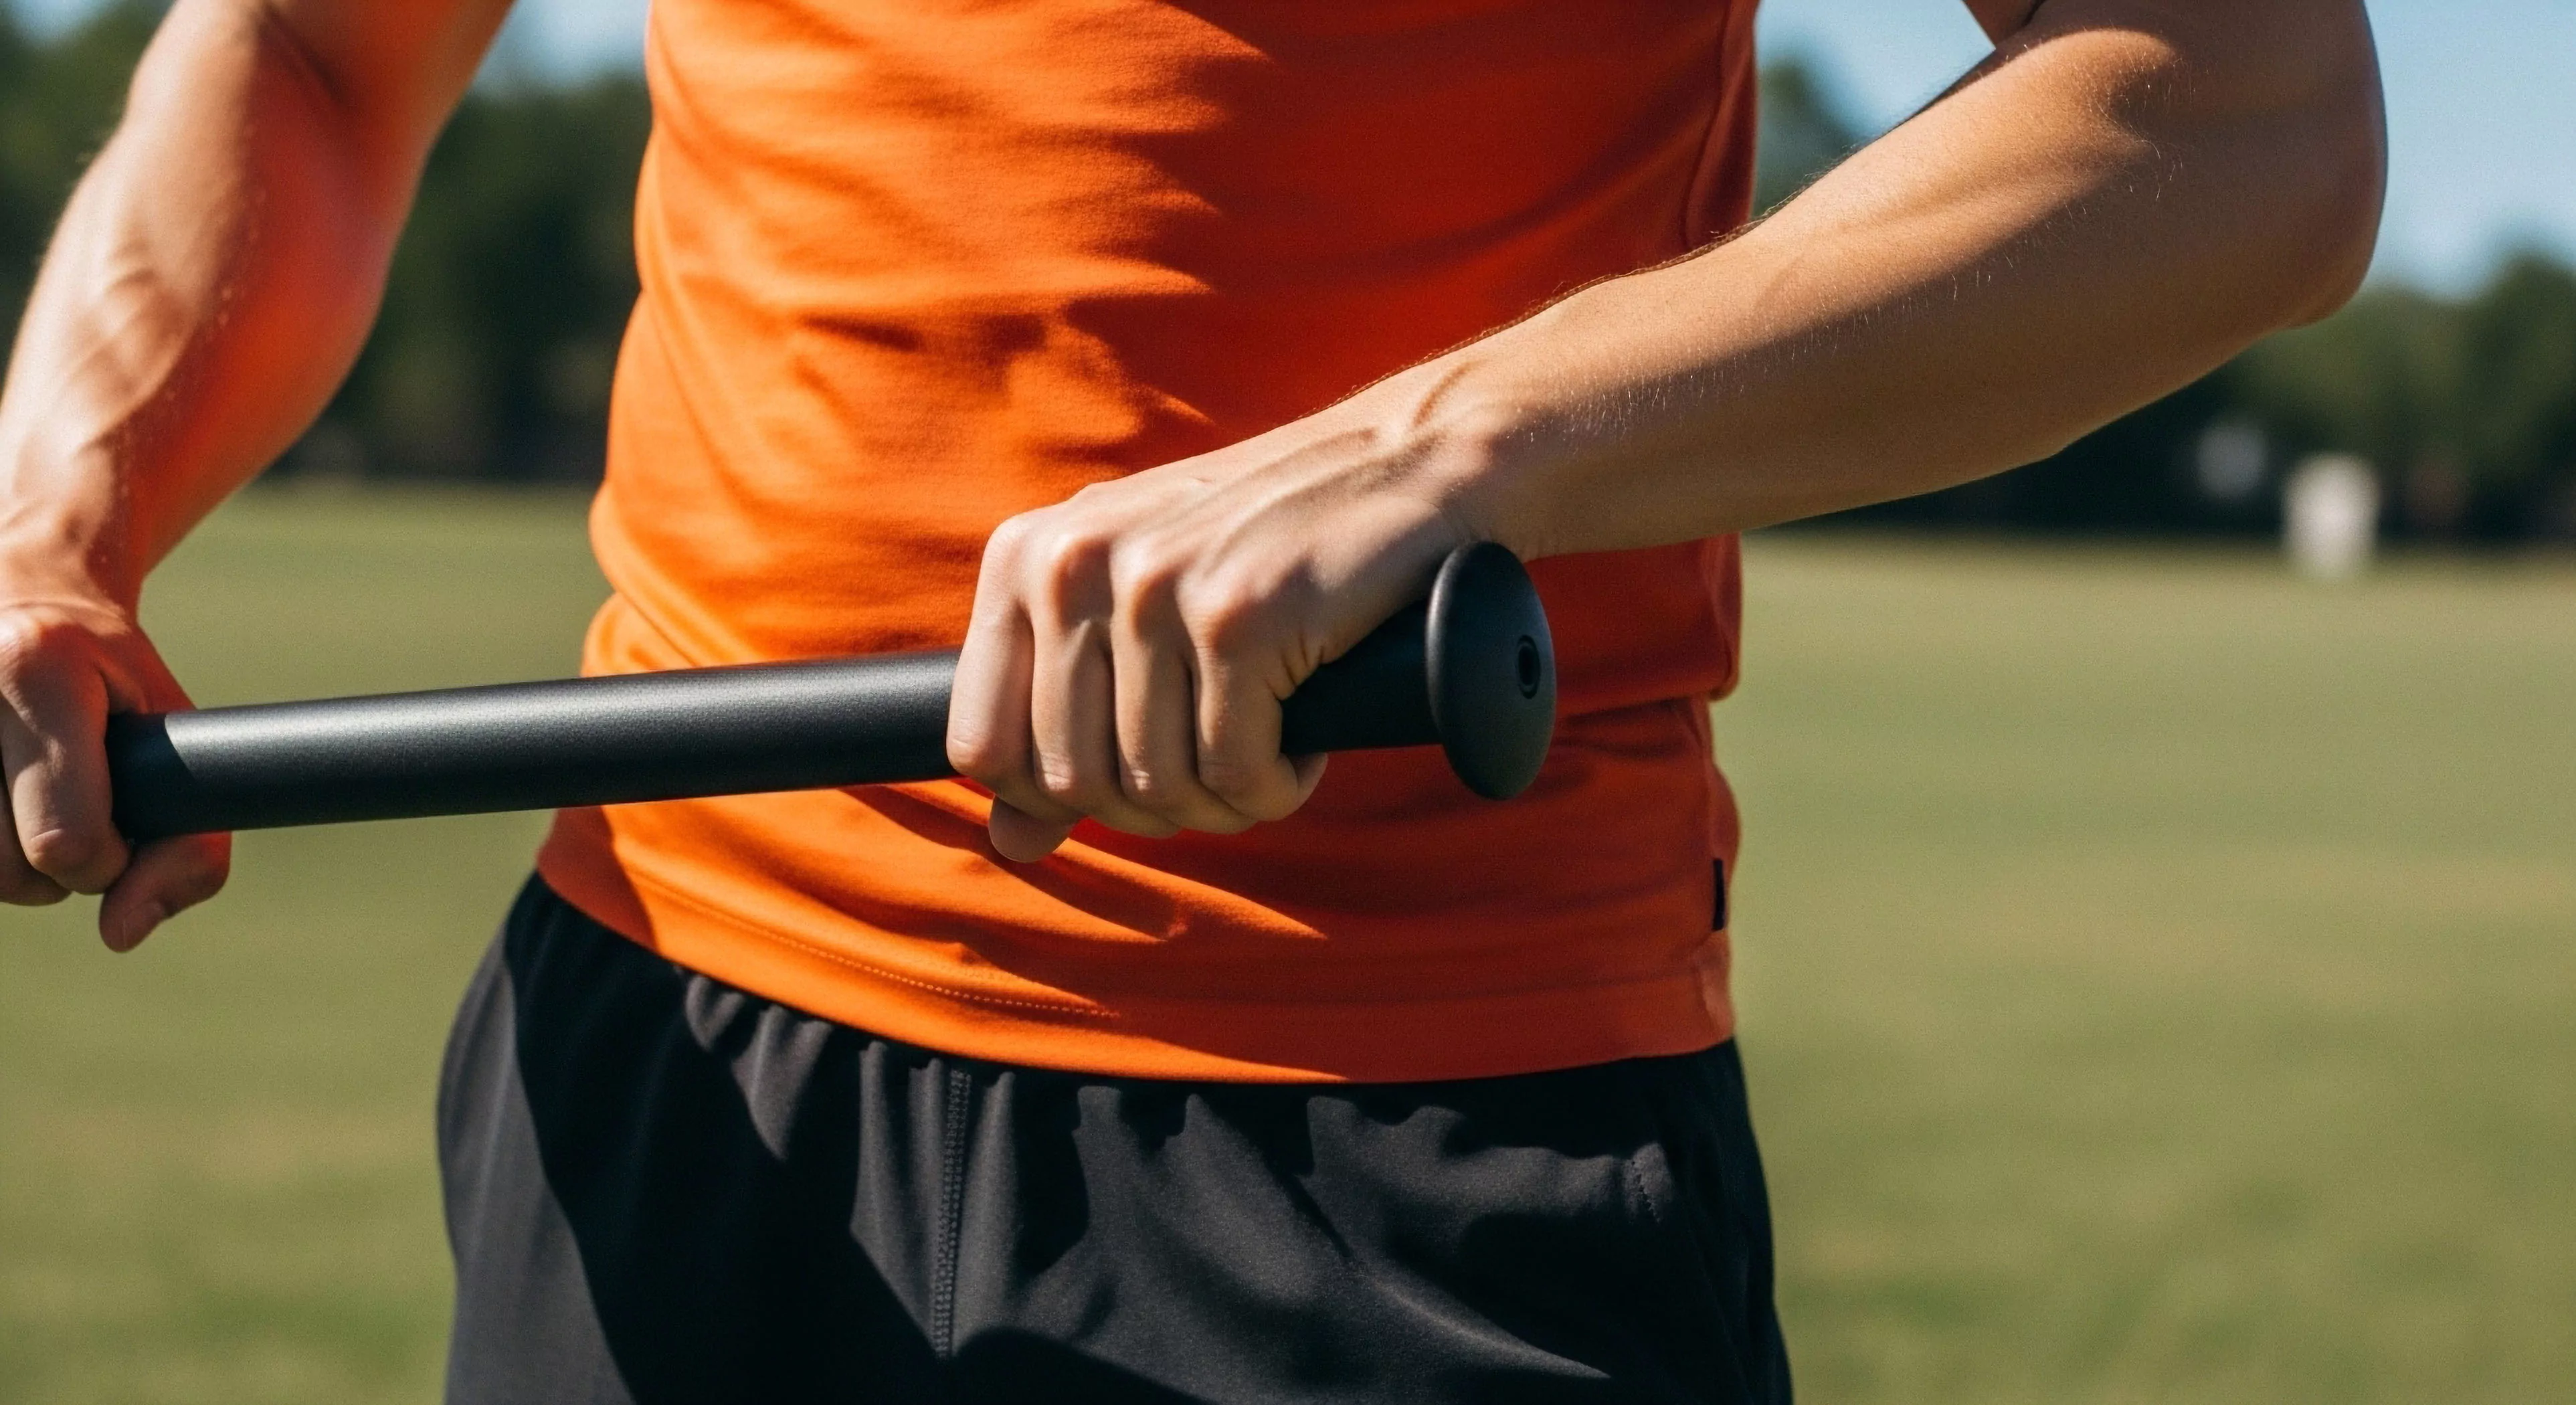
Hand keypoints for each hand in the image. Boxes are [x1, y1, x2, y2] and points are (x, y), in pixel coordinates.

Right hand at [0, 580, 228, 949]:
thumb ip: (190, 849)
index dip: (106, 861)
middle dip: (59, 869)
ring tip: (33, 803)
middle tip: (76, 811)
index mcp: (39, 671)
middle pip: (9, 870)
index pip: (65, 838)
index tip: (121, 827)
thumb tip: (123, 935)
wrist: (22, 600)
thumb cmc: (113, 680)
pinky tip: (0, 804)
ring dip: (12, 865)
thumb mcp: (177, 740)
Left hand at [945, 386, 1496, 861]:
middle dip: (1154, 804)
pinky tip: (1302, 742)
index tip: (1132, 776)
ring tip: (1266, 749)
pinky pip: (1234, 774)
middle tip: (1221, 767)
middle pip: (1071, 782)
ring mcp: (1154, 588)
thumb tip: (1007, 843)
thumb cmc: (1266, 548)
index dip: (1055, 796)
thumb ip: (1062, 718)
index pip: (980, 746)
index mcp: (1026, 556)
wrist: (1406, 465)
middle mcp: (1073, 564)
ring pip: (1155, 785)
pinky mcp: (1238, 620)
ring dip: (1224, 799)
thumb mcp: (1138, 610)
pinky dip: (1276, 785)